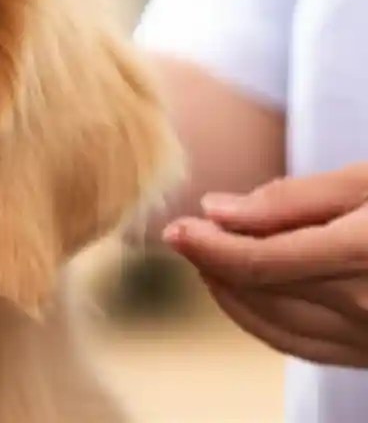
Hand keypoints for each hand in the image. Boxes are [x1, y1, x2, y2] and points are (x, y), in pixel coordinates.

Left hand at [163, 164, 367, 367]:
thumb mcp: (367, 179)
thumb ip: (292, 198)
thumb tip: (217, 212)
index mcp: (360, 254)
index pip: (257, 262)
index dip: (207, 247)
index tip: (176, 229)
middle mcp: (364, 305)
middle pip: (259, 292)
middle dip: (215, 262)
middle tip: (190, 235)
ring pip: (274, 324)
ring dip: (231, 292)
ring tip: (212, 257)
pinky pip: (302, 346)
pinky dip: (262, 319)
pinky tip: (245, 291)